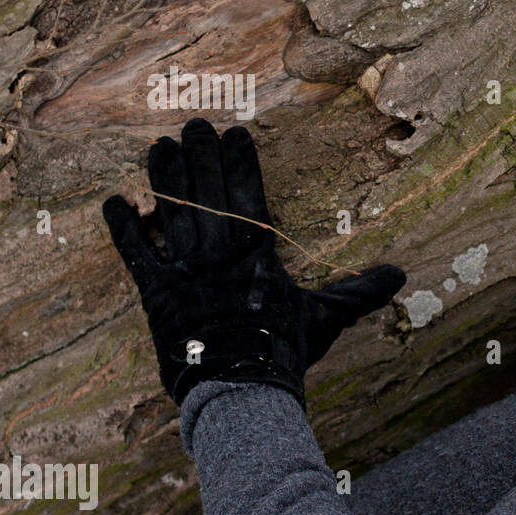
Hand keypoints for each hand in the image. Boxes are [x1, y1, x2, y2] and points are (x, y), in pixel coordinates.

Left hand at [102, 118, 406, 408]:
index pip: (250, 196)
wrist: (241, 389)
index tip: (237, 133)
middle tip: (195, 125)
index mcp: (258, 255)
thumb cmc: (287, 351)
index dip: (243, 163)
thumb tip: (401, 276)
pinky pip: (136, 256)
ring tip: (158, 145)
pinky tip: (114, 201)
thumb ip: (360, 292)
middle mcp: (219, 255)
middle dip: (202, 156)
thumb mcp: (328, 318)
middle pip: (208, 194)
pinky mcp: (158, 295)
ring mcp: (186, 272)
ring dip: (164, 178)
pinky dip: (123, 230)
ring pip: (171, 213)